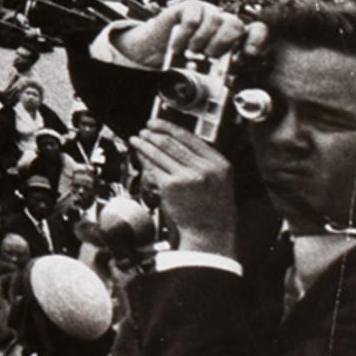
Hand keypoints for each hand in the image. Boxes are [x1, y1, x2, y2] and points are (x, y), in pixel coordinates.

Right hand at [107, 0, 263, 69]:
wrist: (156, 50)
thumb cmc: (183, 61)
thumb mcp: (206, 71)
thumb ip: (223, 74)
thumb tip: (233, 81)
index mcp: (234, 38)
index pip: (256, 30)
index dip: (256, 39)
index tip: (249, 53)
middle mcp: (224, 23)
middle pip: (236, 24)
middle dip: (223, 42)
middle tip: (208, 56)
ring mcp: (208, 12)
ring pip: (215, 19)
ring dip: (201, 40)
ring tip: (190, 51)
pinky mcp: (190, 6)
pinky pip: (193, 18)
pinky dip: (185, 35)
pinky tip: (178, 45)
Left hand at [130, 119, 237, 257]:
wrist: (210, 232)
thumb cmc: (212, 208)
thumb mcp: (217, 179)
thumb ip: (201, 160)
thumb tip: (172, 140)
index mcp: (219, 163)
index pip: (189, 137)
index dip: (169, 127)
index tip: (156, 122)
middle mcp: (205, 168)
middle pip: (172, 142)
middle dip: (153, 134)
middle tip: (143, 130)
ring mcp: (187, 176)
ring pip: (160, 152)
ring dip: (144, 143)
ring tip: (136, 139)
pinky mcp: (171, 186)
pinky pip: (154, 167)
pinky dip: (144, 158)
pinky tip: (139, 155)